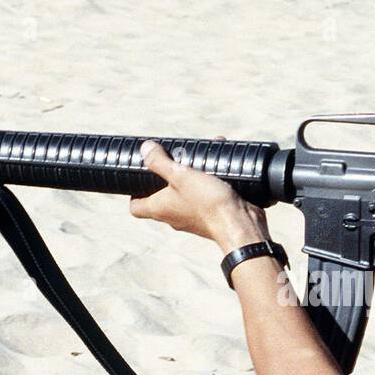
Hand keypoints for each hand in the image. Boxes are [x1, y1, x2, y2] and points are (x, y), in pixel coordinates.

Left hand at [130, 140, 269, 251]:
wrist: (240, 225)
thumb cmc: (208, 203)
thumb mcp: (181, 175)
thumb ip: (160, 162)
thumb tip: (144, 149)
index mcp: (159, 209)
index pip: (135, 207)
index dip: (134, 192)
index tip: (141, 176)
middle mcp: (173, 216)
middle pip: (160, 197)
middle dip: (166, 175)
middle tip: (173, 159)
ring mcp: (192, 218)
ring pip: (184, 194)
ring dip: (189, 176)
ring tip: (199, 157)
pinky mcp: (211, 215)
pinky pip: (203, 197)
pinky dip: (207, 182)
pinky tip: (217, 166)